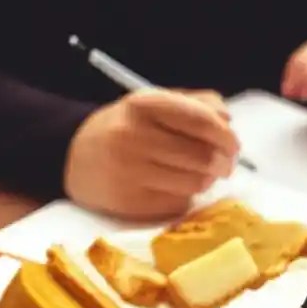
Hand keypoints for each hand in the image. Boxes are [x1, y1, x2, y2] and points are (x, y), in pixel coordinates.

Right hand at [64, 88, 239, 219]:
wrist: (73, 156)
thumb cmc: (125, 127)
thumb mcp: (154, 103)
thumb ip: (196, 105)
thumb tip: (227, 121)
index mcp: (143, 105)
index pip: (200, 120)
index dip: (225, 136)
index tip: (233, 145)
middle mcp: (134, 137)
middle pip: (202, 156)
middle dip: (223, 162)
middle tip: (224, 164)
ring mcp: (129, 172)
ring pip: (194, 183)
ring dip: (205, 181)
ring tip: (199, 175)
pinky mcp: (128, 202)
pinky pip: (176, 204)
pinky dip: (183, 197)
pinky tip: (172, 187)